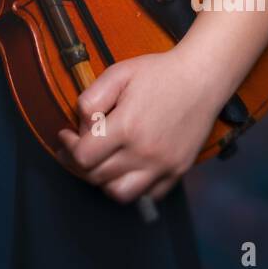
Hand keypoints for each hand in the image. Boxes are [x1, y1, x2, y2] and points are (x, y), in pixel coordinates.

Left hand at [54, 49, 221, 204]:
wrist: (201, 78)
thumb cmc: (157, 73)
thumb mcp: (117, 74)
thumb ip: (90, 101)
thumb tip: (80, 127)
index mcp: (127, 127)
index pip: (84, 157)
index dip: (68, 148)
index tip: (66, 135)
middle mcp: (145, 153)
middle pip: (97, 177)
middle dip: (79, 163)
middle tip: (77, 147)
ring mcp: (163, 166)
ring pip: (120, 194)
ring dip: (104, 181)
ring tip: (102, 161)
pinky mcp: (177, 171)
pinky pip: (148, 195)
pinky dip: (133, 187)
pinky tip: (127, 167)